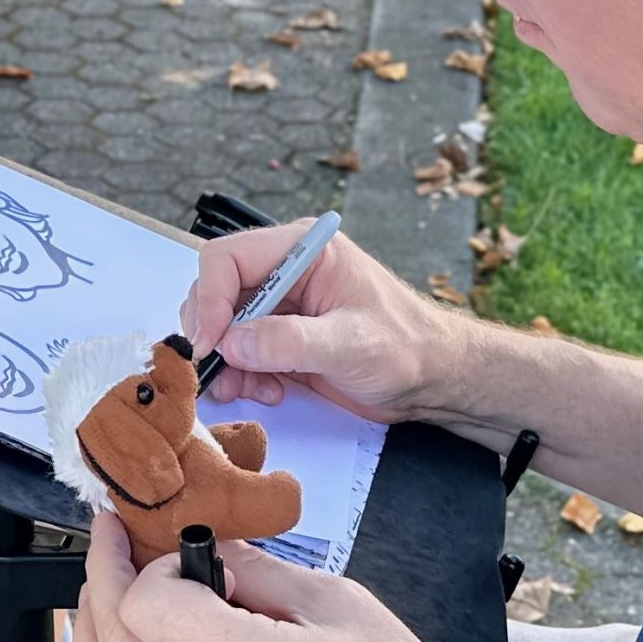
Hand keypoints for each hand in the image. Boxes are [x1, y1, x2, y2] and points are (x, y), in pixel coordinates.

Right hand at [179, 218, 450, 422]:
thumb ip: (290, 342)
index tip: (211, 344)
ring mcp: (280, 305)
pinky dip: (240, 374)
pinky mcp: (280, 337)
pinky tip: (267, 390)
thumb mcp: (350, 344)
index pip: (228, 258)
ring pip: (222, 325)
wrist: (432, 378)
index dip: (210, 299)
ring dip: (226, 361)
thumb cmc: (406, 348)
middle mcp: (284, 271)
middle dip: (214, 334)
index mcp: (303, 251)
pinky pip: (238, 351)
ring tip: (248, 388)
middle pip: (216, 290)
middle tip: (221, 371)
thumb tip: (232, 344)